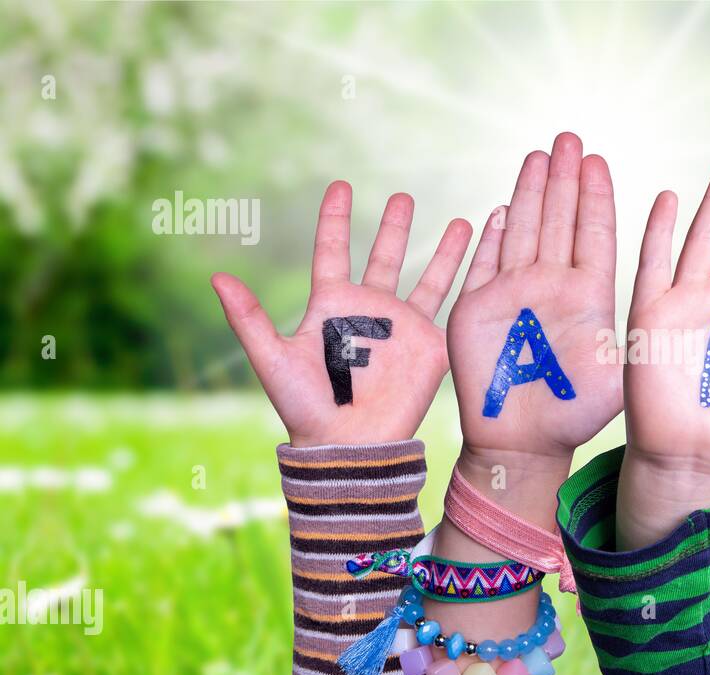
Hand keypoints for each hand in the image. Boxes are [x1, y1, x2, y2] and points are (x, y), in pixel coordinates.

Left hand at [212, 181, 470, 446]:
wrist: (350, 446)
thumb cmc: (306, 407)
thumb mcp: (272, 359)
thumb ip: (249, 317)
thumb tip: (217, 277)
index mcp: (332, 306)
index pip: (333, 251)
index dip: (335, 219)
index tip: (341, 186)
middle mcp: (369, 311)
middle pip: (385, 256)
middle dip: (396, 226)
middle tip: (404, 195)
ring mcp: (402, 327)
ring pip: (427, 277)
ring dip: (443, 250)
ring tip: (461, 221)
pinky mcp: (430, 346)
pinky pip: (452, 307)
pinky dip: (469, 282)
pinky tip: (484, 262)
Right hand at [447, 133, 620, 465]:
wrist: (524, 442)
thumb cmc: (575, 412)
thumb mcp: (618, 372)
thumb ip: (632, 335)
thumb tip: (654, 297)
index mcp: (588, 294)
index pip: (593, 233)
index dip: (594, 196)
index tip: (598, 160)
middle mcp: (552, 285)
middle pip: (557, 219)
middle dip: (563, 179)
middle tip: (569, 138)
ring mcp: (514, 293)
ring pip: (522, 230)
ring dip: (529, 193)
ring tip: (539, 156)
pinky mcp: (478, 308)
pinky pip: (484, 262)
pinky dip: (489, 236)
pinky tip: (497, 207)